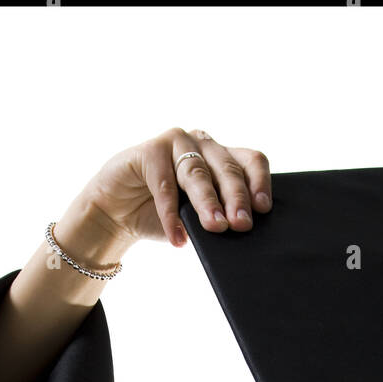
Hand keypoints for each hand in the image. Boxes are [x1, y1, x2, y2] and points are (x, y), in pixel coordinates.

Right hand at [79, 126, 271, 252]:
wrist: (119, 213)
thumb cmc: (164, 216)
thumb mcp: (196, 220)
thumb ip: (216, 219)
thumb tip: (239, 235)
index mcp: (223, 158)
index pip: (251, 162)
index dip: (259, 182)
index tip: (263, 209)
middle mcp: (203, 145)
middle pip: (226, 169)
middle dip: (235, 199)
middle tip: (241, 225)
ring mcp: (176, 143)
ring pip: (197, 174)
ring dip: (207, 203)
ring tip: (215, 228)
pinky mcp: (149, 151)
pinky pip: (164, 185)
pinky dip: (170, 214)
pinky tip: (177, 237)